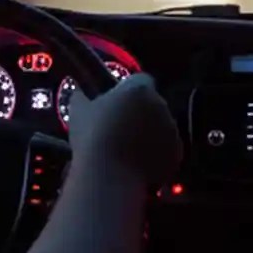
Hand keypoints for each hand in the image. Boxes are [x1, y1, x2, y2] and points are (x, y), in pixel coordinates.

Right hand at [67, 73, 180, 188]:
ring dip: (151, 134)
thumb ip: (80, 96)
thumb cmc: (93, 136)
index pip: (140, 80)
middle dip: (142, 114)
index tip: (118, 104)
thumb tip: (76, 90)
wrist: (110, 173)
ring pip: (162, 127)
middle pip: (153, 104)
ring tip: (130, 151)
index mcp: (139, 88)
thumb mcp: (79, 112)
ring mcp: (172, 129)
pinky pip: (168, 150)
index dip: (130, 91)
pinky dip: (158, 155)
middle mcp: (161, 104)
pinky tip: (140, 165)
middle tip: (122, 129)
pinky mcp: (177, 153)